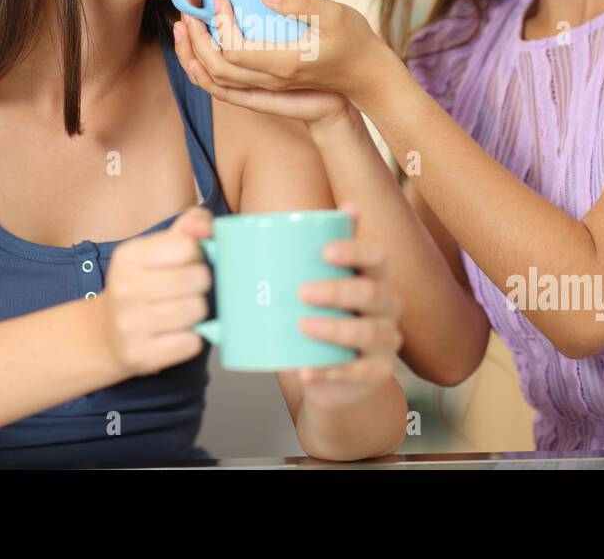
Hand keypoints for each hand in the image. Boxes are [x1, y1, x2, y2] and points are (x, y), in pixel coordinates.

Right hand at [97, 206, 213, 377]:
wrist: (104, 335)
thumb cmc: (140, 287)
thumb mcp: (154, 251)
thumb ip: (186, 229)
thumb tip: (206, 225)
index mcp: (128, 256)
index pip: (187, 245)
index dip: (198, 253)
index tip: (190, 261)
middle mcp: (125, 289)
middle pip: (197, 278)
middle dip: (202, 284)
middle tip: (190, 289)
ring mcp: (130, 324)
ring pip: (196, 310)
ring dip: (198, 311)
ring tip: (184, 310)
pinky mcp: (140, 354)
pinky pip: (191, 342)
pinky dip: (192, 339)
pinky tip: (177, 333)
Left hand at [175, 0, 390, 110]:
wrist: (365, 77)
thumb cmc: (354, 43)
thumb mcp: (335, 16)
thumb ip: (301, 3)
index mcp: (285, 64)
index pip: (234, 53)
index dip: (218, 26)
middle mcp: (271, 81)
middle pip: (216, 70)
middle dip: (194, 41)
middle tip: (188, 11)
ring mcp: (268, 86)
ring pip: (217, 82)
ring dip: (194, 56)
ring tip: (184, 29)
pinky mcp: (267, 85)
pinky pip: (227, 86)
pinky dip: (206, 71)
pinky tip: (199, 51)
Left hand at [294, 202, 403, 409]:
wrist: (330, 376)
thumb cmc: (317, 317)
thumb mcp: (310, 285)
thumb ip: (285, 256)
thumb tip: (216, 226)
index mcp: (372, 277)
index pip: (376, 256)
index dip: (355, 250)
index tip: (324, 251)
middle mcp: (386, 306)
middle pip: (373, 293)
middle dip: (338, 290)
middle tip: (302, 291)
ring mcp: (386, 341)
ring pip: (369, 332)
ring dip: (336, 328)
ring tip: (303, 326)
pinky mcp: (377, 373)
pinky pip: (359, 372)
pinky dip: (330, 372)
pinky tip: (306, 371)